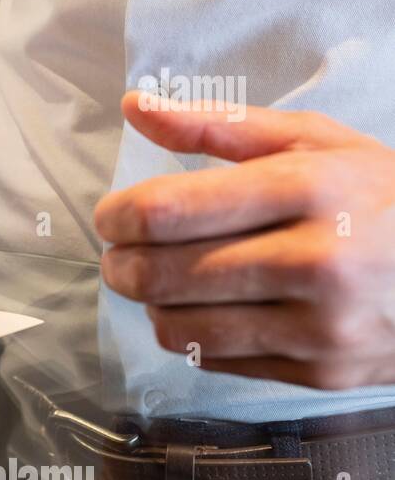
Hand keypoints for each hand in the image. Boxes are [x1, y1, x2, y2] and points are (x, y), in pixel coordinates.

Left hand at [96, 91, 394, 389]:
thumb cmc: (381, 197)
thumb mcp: (315, 142)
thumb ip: (218, 126)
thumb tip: (138, 107)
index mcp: (309, 188)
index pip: (168, 211)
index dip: (118, 215)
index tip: (112, 215)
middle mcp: (315, 260)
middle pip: (161, 274)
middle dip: (120, 263)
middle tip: (121, 252)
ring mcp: (320, 326)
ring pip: (177, 325)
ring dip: (152, 303)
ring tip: (165, 280)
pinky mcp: (320, 373)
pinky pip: (212, 359)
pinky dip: (192, 334)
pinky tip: (210, 308)